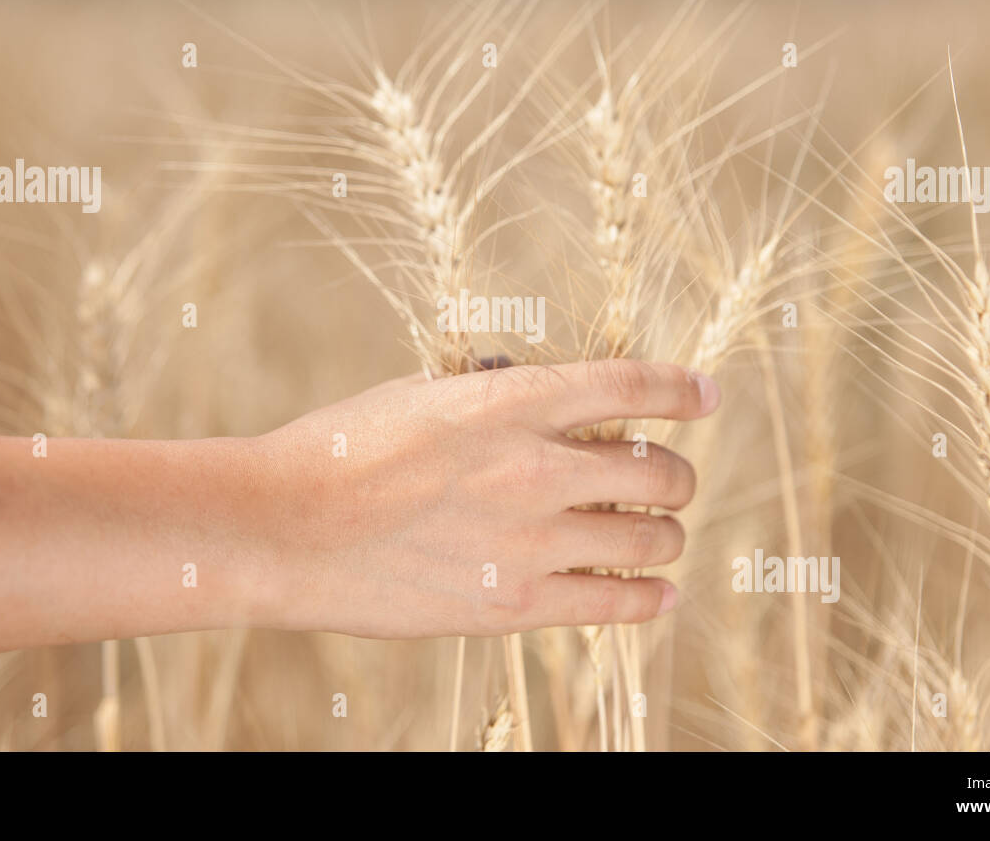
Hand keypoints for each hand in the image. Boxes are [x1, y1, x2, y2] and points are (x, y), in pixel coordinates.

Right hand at [245, 360, 720, 637]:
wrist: (283, 529)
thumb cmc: (339, 449)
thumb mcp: (419, 395)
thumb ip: (491, 395)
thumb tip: (538, 391)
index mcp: (510, 400)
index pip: (629, 386)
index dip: (680, 388)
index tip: (706, 395)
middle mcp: (535, 467)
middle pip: (657, 470)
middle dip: (676, 475)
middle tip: (670, 481)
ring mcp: (528, 540)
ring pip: (650, 537)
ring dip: (667, 534)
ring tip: (660, 536)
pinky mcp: (512, 603)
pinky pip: (614, 603)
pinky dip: (649, 598)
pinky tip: (659, 594)